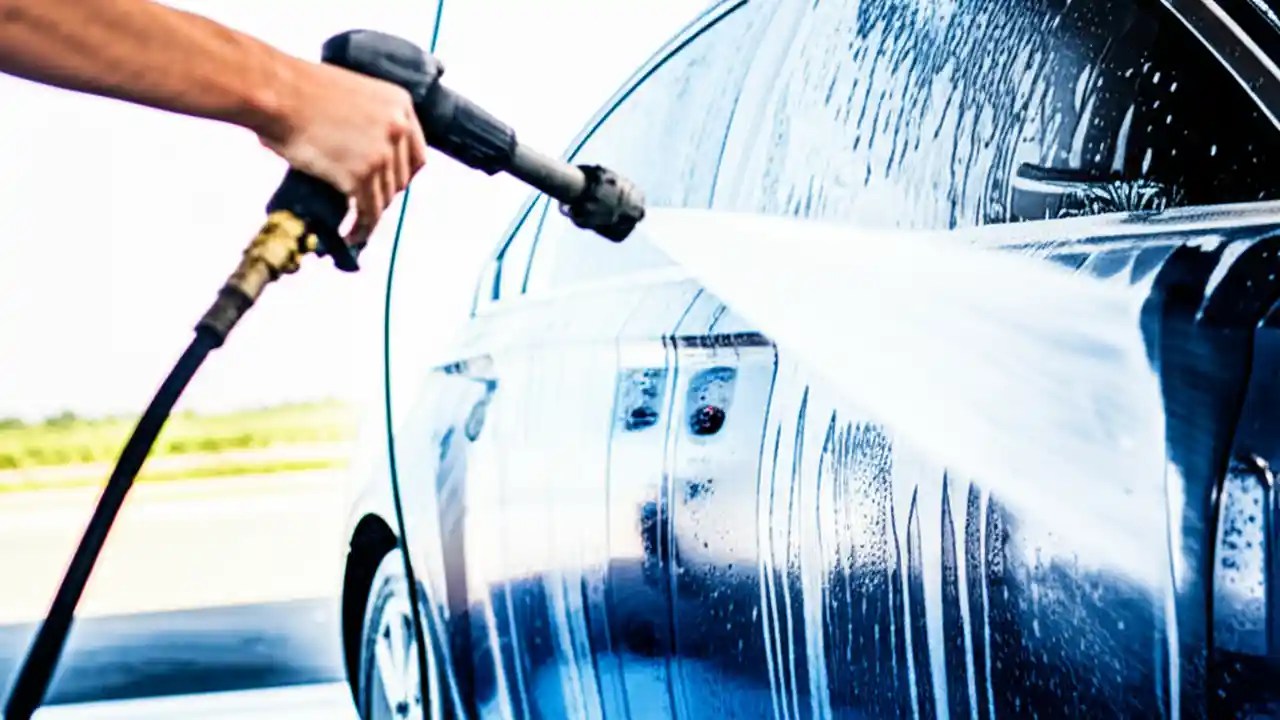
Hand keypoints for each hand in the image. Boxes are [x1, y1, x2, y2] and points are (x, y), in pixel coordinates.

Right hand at [257, 60, 427, 248]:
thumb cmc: (299, 91)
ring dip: (370, 215)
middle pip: (402, 180)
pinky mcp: (360, 175)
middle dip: (383, 196)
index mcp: (400, 105)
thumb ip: (370, 123)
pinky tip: (348, 235)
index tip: (389, 188)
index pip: (415, 155)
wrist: (277, 91)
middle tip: (364, 206)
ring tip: (354, 227)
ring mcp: (382, 153)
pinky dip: (359, 229)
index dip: (402, 176)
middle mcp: (398, 129)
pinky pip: (367, 212)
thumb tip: (366, 156)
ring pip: (385, 199)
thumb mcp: (352, 96)